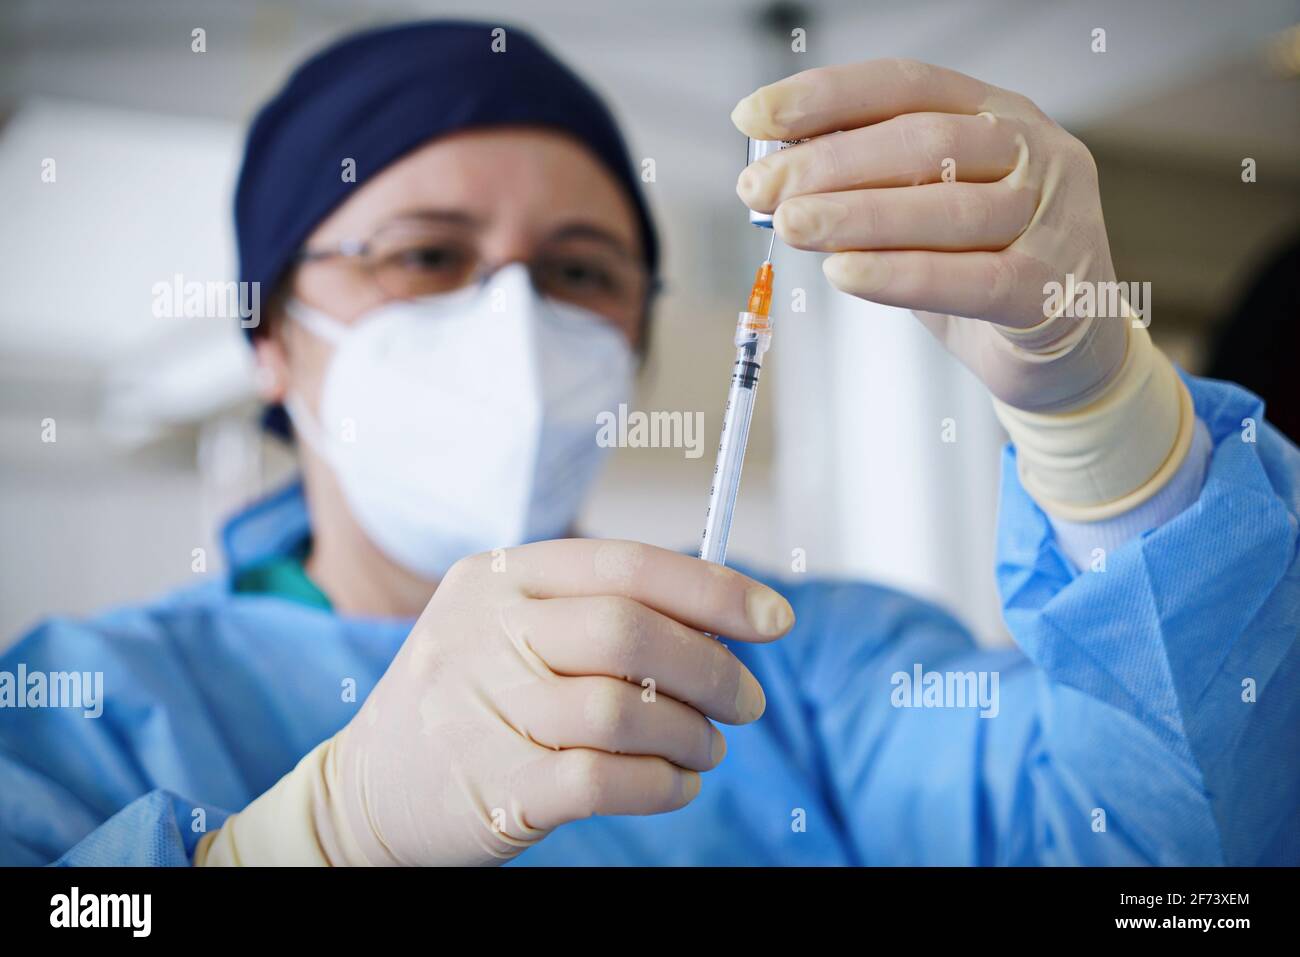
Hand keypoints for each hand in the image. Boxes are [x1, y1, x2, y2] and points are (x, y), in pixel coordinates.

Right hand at [322, 539, 792, 865]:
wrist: (363, 790)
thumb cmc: (468, 700)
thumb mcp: (507, 628)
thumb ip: (597, 611)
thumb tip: (724, 617)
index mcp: (497, 577)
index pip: (625, 565)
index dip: (713, 589)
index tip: (774, 620)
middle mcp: (486, 633)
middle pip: (631, 634)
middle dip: (712, 668)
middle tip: (747, 701)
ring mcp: (484, 710)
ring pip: (627, 712)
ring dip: (693, 735)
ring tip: (707, 749)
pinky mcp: (494, 786)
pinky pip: (608, 779)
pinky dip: (663, 784)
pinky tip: (676, 785)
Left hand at [732, 58, 1127, 412]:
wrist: (1067, 348)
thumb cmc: (983, 268)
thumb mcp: (923, 214)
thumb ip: (869, 186)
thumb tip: (777, 171)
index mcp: (996, 113)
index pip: (905, 84)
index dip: (825, 96)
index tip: (753, 117)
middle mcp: (1033, 150)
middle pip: (922, 141)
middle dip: (827, 163)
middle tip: (760, 188)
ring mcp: (1051, 218)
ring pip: (944, 208)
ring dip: (854, 215)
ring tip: (789, 226)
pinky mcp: (1049, 289)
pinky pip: (967, 279)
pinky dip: (898, 274)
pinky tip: (843, 273)